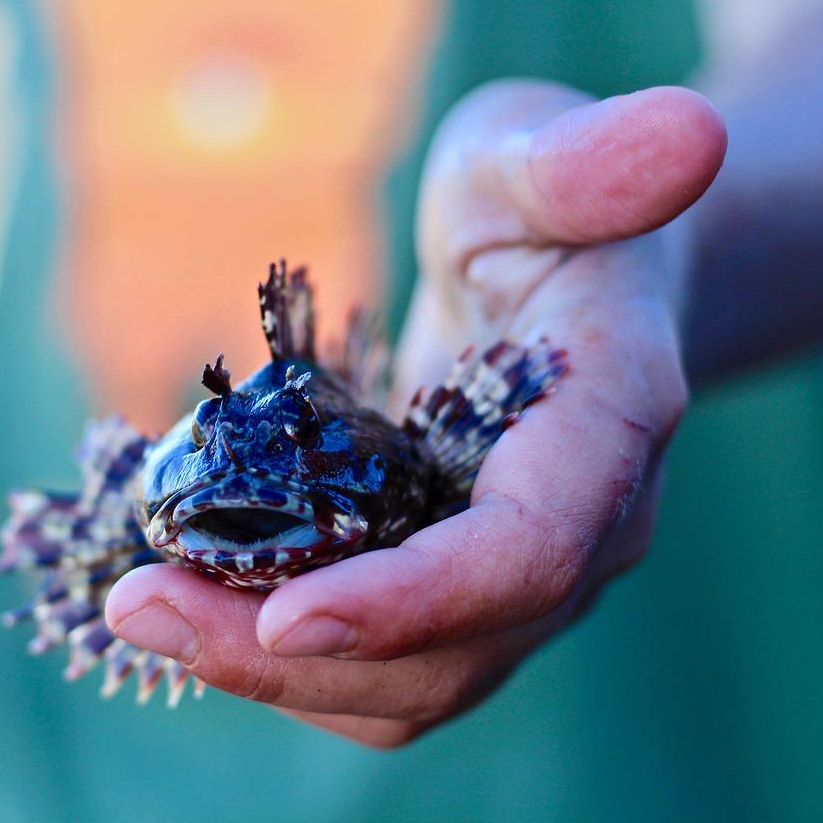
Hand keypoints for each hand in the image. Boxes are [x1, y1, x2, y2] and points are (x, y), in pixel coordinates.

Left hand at [105, 80, 725, 746]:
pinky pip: (381, 663)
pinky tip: (196, 598)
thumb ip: (584, 160)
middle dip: (290, 655)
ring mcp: (524, 578)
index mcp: (609, 428)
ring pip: (410, 685)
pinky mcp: (461, 591)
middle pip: (451, 654)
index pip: (527, 553)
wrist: (570, 276)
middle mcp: (582, 532)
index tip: (281, 616)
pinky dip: (282, 651)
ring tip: (143, 607)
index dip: (411, 601)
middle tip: (138, 608)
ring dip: (270, 670)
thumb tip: (684, 137)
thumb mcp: (536, 160)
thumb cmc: (541, 208)